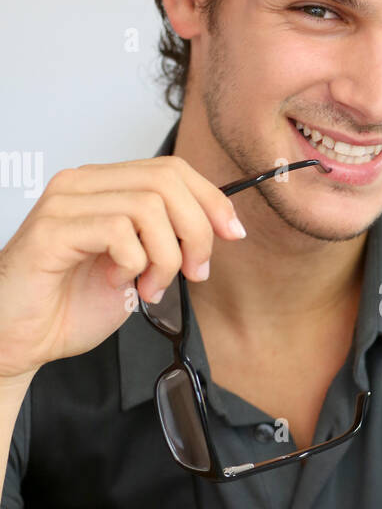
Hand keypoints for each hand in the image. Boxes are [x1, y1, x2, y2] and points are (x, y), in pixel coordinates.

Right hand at [0, 154, 246, 382]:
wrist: (22, 339)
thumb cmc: (70, 305)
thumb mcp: (139, 267)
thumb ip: (168, 240)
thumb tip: (218, 227)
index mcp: (104, 186)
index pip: (171, 169)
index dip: (211, 199)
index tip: (233, 234)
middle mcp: (82, 184)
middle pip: (166, 181)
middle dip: (196, 231)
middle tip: (193, 272)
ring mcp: (64, 203)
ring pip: (148, 207)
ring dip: (164, 256)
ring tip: (149, 287)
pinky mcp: (51, 230)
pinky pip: (117, 231)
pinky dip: (133, 263)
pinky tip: (117, 283)